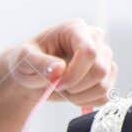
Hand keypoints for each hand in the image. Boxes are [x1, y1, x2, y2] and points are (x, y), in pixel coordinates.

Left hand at [1, 19, 115, 108]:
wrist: (31, 73)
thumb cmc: (28, 61)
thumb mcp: (25, 59)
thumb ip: (40, 63)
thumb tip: (59, 69)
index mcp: (76, 29)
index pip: (89, 52)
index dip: (74, 74)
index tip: (56, 84)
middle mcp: (95, 40)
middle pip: (100, 70)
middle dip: (76, 87)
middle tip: (57, 87)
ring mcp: (104, 58)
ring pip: (104, 86)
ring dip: (80, 96)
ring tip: (63, 91)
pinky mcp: (107, 75)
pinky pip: (105, 97)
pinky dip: (87, 102)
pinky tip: (72, 96)